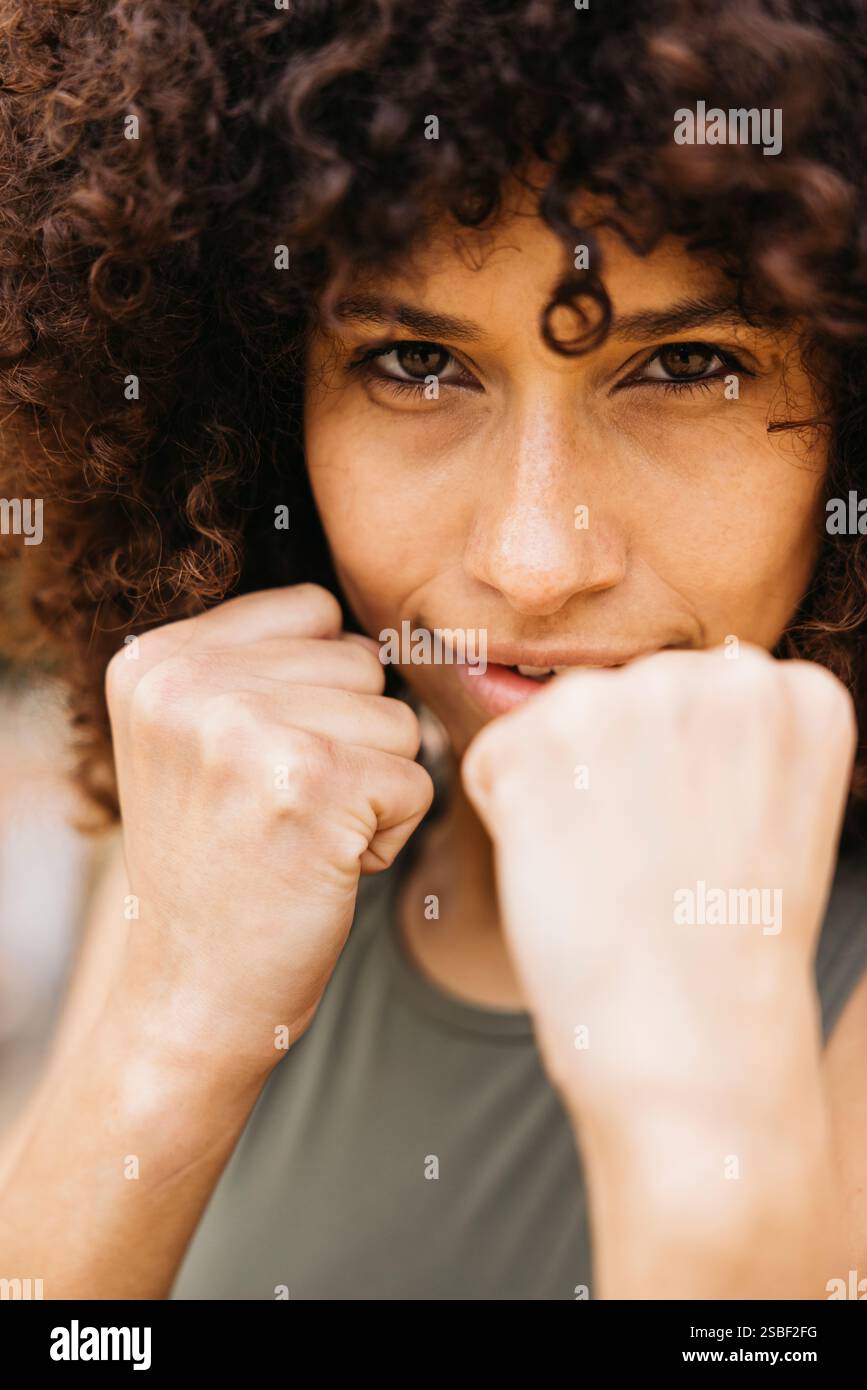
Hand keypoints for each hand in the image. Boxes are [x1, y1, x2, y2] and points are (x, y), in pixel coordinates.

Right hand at [105, 584, 433, 1076]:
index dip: (320, 691)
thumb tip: (375, 631)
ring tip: (301, 836)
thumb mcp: (195, 742)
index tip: (266, 763)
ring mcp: (244, 728)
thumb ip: (259, 667)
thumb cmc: (217, 868)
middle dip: (350, 742)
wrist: (192, 995)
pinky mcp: (309, 783)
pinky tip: (324, 868)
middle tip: (282, 811)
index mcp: (156, 660)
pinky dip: (392, 834)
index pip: (311, 610)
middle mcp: (188, 681)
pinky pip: (417, 779)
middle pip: (361, 663)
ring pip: (397, 721)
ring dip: (373, 787)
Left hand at [461, 644, 856, 1116]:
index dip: (672, 778)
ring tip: (612, 868)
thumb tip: (629, 694)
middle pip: (620, 697)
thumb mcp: (767, 812)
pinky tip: (565, 868)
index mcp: (792, 690)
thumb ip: (719, 735)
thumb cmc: (724, 947)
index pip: (692, 694)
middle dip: (611, 773)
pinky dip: (508, 815)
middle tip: (650, 862)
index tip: (698, 841)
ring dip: (559, 791)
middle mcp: (719, 675)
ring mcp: (629, 698)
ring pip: (555, 723)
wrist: (692, 1045)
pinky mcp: (538, 740)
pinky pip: (493, 760)